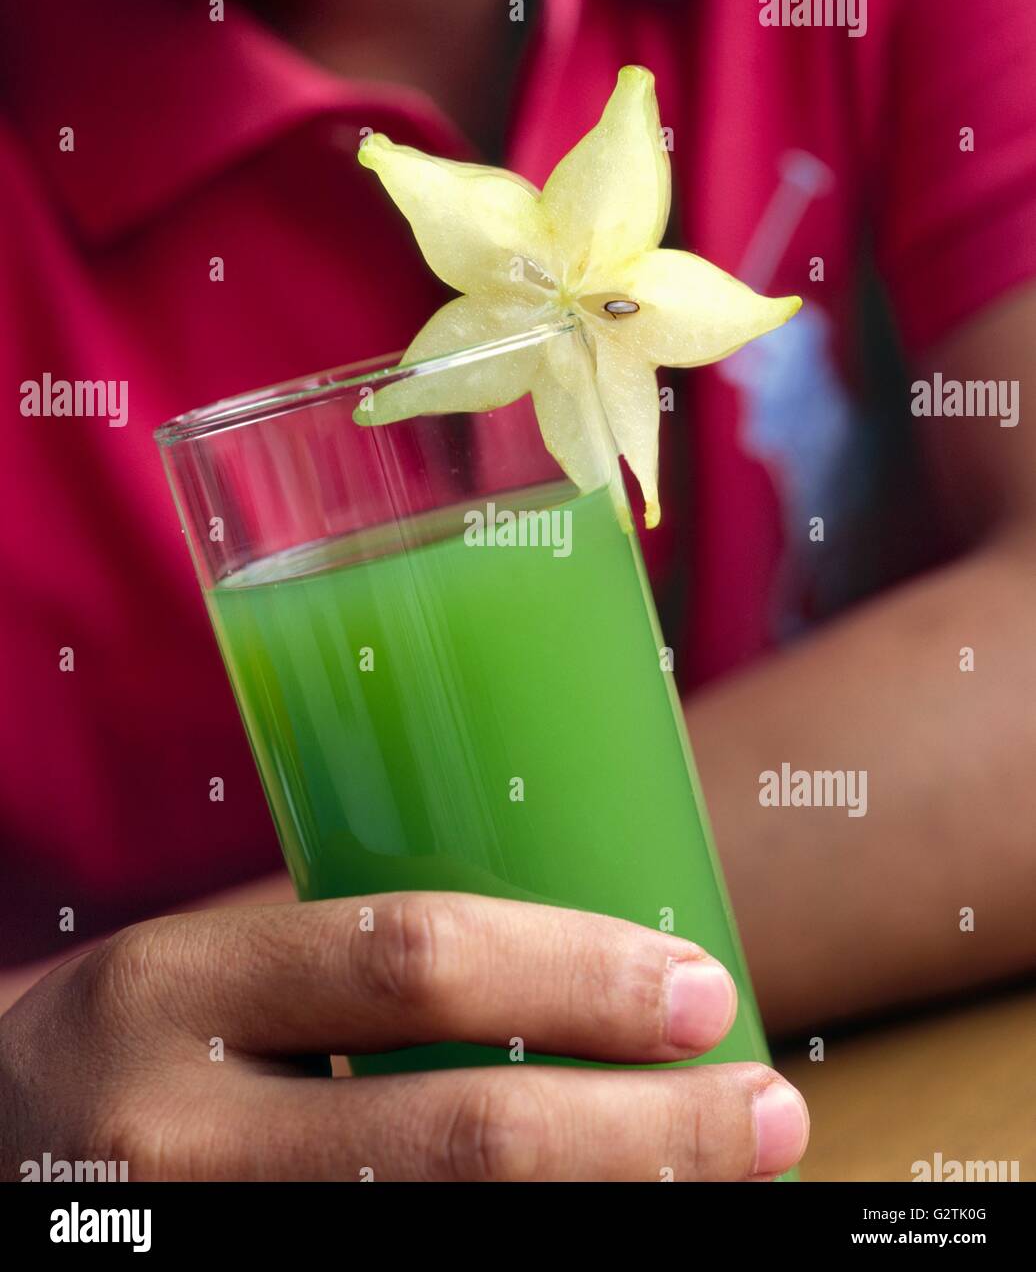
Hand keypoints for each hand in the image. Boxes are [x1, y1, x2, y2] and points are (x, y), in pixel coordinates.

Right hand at [0, 892, 807, 1180]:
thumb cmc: (139, 1050)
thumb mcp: (212, 976)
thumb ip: (354, 973)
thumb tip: (584, 972)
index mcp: (178, 989)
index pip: (407, 964)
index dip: (575, 978)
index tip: (700, 990)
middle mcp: (183, 1139)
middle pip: (463, 1146)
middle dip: (648, 1135)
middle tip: (767, 1109)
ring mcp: (203, 1249)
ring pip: (459, 1250)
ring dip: (623, 1215)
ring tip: (731, 1178)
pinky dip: (542, 1261)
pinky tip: (618, 1234)